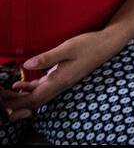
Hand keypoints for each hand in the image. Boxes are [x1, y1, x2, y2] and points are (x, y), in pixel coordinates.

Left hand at [0, 31, 114, 120]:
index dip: (18, 102)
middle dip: (17, 103)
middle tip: (1, 100)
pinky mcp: (63, 76)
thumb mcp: (67, 48)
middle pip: (34, 101)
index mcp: (60, 80)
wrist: (108, 44)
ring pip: (38, 96)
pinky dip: (30, 88)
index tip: (4, 102)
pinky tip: (21, 84)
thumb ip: (47, 58)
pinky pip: (44, 88)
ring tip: (6, 94)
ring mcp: (63, 82)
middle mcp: (61, 84)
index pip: (34, 98)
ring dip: (22, 97)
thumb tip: (26, 65)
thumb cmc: (89, 45)